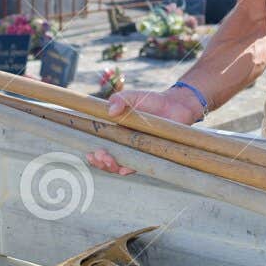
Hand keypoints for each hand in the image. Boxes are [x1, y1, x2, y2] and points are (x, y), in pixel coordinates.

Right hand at [84, 85, 204, 175]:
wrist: (176, 104)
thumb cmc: (151, 100)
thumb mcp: (132, 96)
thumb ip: (120, 99)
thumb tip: (111, 111)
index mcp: (117, 133)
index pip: (101, 148)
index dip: (93, 155)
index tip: (89, 152)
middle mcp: (126, 145)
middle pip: (108, 161)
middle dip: (100, 162)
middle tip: (99, 154)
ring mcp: (139, 151)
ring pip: (121, 166)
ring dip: (112, 166)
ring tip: (108, 159)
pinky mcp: (152, 154)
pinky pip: (140, 166)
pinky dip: (131, 168)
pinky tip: (124, 168)